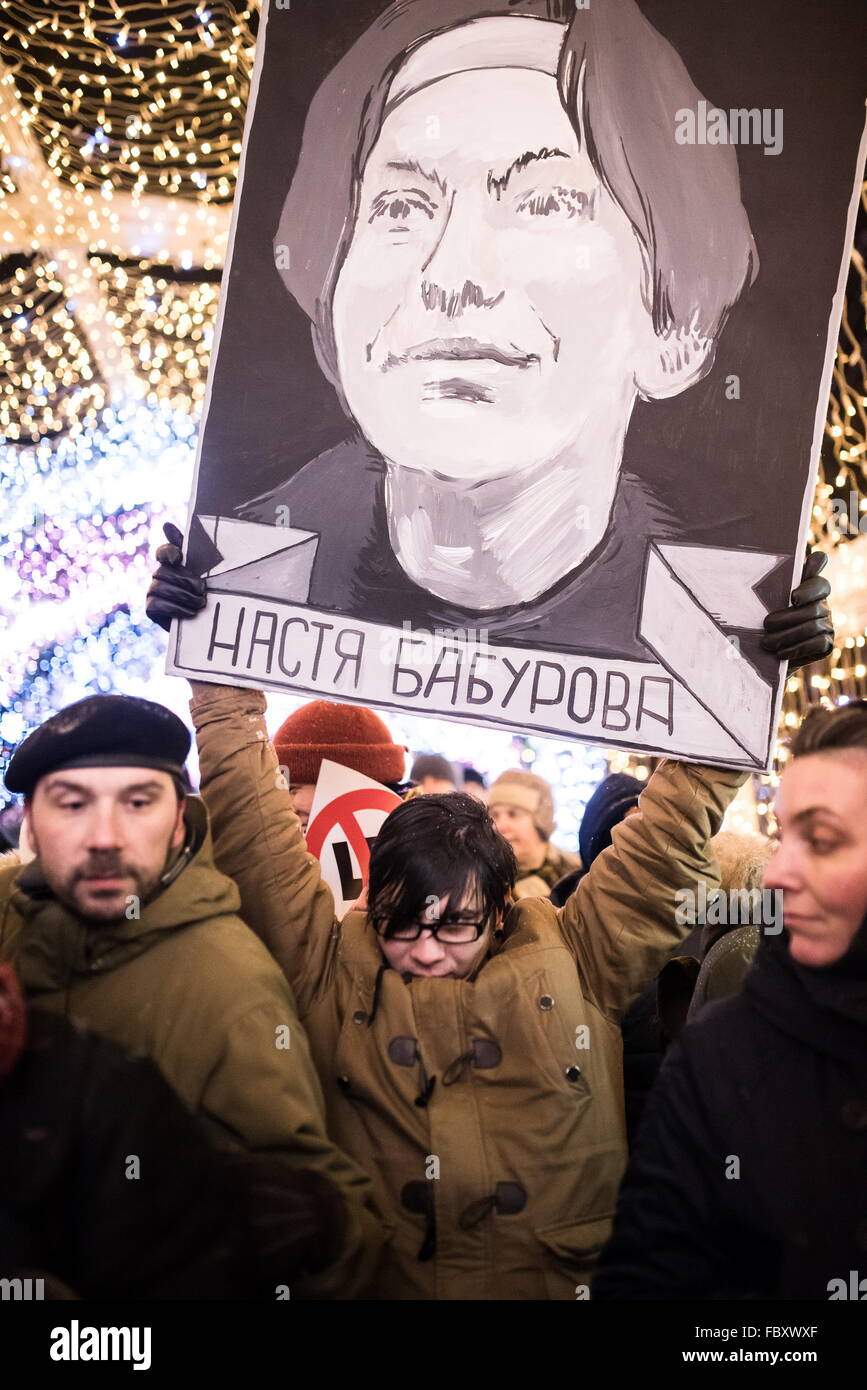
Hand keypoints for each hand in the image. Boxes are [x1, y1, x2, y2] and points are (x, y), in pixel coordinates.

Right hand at [145, 523, 206, 631]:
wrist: (204, 622)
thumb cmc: (204, 592)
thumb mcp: (203, 570)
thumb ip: (191, 549)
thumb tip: (166, 524)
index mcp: (171, 563)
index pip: (163, 552)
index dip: (168, 552)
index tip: (178, 558)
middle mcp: (159, 574)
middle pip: (164, 571)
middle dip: (184, 581)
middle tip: (202, 590)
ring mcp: (152, 591)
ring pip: (160, 588)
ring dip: (183, 596)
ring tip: (200, 603)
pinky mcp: (151, 608)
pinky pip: (157, 605)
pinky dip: (176, 608)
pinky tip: (190, 612)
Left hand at [760, 550, 832, 672]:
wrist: (768, 652)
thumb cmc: (767, 620)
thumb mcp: (768, 600)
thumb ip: (779, 581)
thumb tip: (796, 561)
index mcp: (812, 591)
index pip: (820, 583)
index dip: (810, 589)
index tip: (794, 597)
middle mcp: (823, 606)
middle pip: (813, 609)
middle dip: (787, 618)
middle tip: (766, 624)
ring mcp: (827, 625)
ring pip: (813, 627)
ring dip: (787, 636)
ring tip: (767, 642)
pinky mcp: (826, 644)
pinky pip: (817, 644)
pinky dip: (797, 648)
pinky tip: (781, 652)